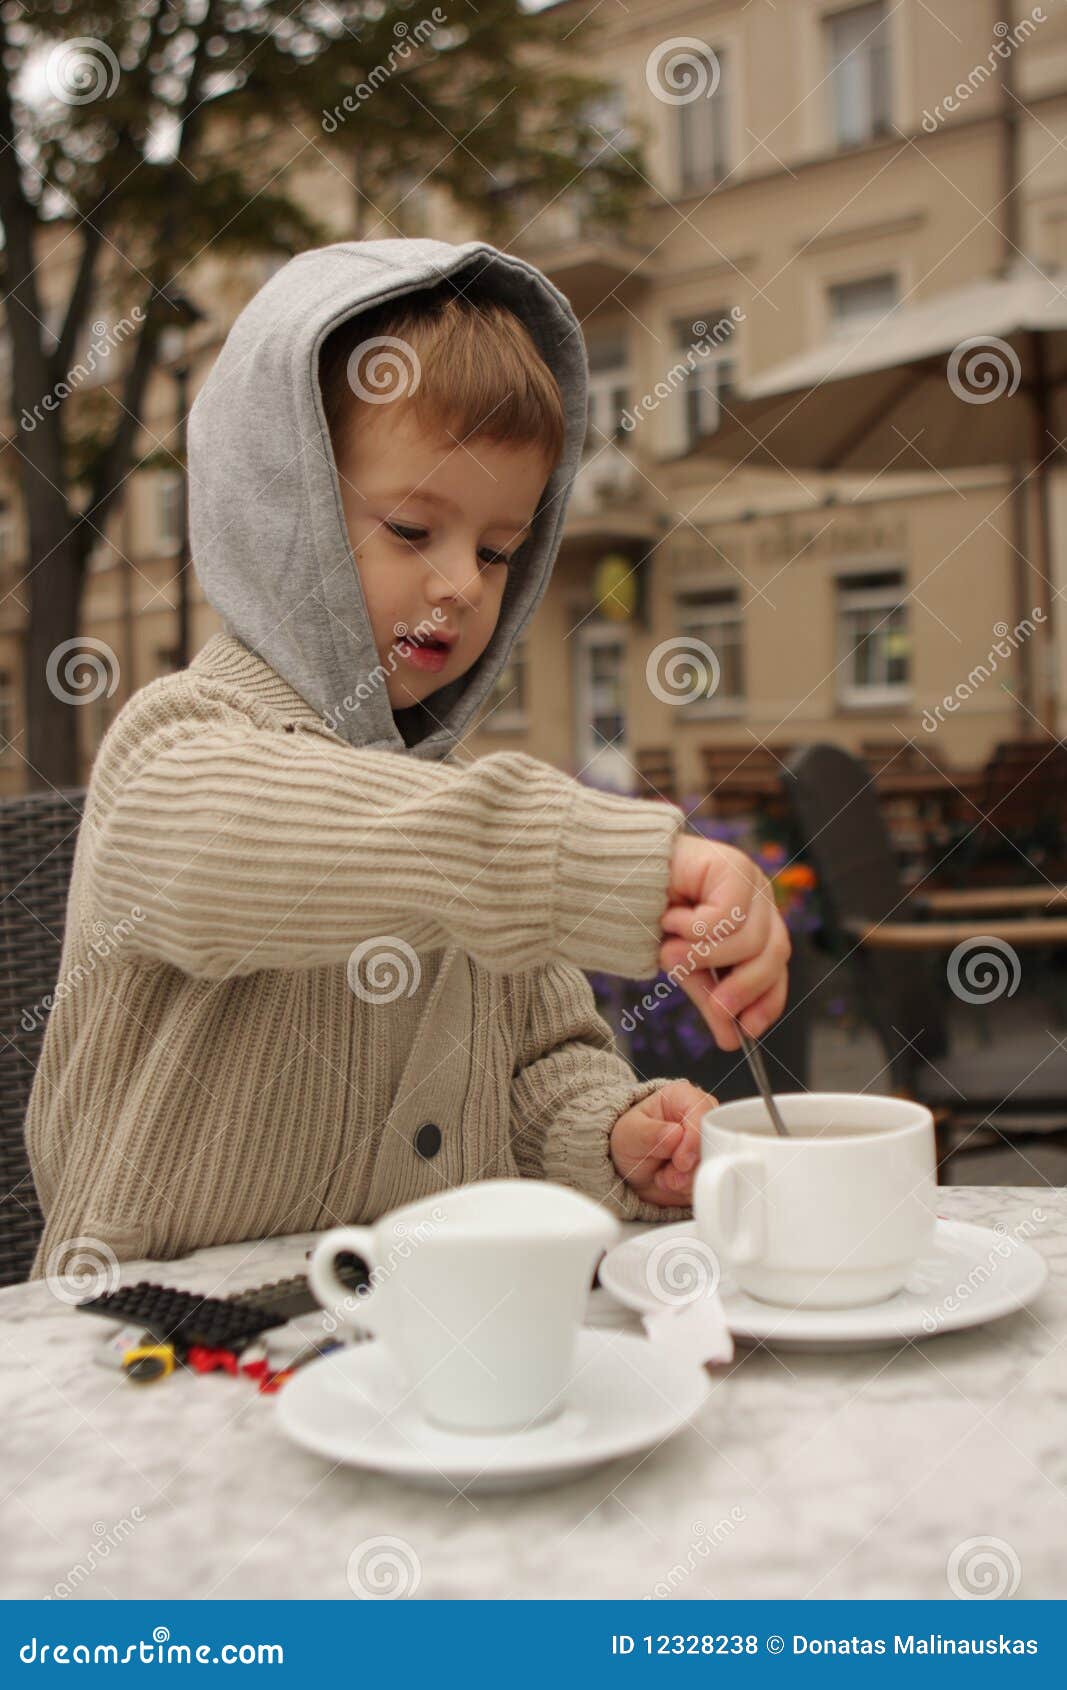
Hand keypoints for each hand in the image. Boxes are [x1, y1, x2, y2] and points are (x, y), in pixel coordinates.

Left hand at [610, 1080, 715, 1207]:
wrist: (628, 1168)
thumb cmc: (631, 1140)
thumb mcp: (629, 1133)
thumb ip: (650, 1133)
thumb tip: (675, 1134)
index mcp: (684, 1097)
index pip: (703, 1113)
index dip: (694, 1140)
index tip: (681, 1161)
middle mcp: (702, 1118)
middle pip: (716, 1141)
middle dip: (691, 1167)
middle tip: (669, 1175)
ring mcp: (709, 1144)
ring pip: (715, 1166)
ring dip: (688, 1180)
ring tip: (664, 1177)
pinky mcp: (711, 1167)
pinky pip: (712, 1182)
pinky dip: (690, 1190)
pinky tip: (673, 1184)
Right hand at [660, 833, 790, 1050]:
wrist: (616, 877)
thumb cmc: (650, 917)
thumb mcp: (686, 966)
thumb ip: (710, 998)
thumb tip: (731, 1040)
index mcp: (755, 924)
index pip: (776, 968)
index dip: (767, 1001)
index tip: (747, 1031)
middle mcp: (759, 902)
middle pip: (772, 955)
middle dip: (742, 988)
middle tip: (716, 1007)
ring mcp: (749, 882)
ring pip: (749, 940)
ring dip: (705, 956)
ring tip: (670, 952)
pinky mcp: (732, 866)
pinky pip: (725, 916)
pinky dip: (692, 927)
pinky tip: (669, 918)